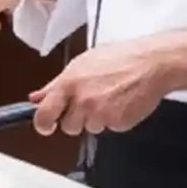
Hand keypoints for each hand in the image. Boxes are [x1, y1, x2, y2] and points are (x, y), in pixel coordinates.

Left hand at [30, 37, 174, 135]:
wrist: (151, 63)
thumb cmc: (117, 58)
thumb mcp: (80, 65)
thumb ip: (55, 85)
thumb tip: (35, 98)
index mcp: (68, 84)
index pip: (44, 114)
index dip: (43, 124)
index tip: (46, 126)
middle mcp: (82, 101)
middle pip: (68, 127)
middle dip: (76, 119)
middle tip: (90, 102)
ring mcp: (101, 113)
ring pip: (90, 128)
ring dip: (97, 119)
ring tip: (109, 97)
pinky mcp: (118, 123)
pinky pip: (110, 128)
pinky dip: (115, 119)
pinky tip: (122, 102)